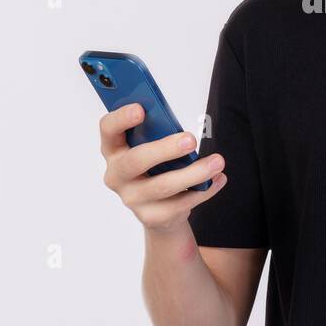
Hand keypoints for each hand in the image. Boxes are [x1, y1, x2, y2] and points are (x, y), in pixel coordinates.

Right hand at [98, 103, 226, 230]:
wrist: (159, 210)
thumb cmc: (156, 167)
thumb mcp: (152, 146)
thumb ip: (158, 134)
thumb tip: (179, 130)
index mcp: (114, 149)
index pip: (108, 129)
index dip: (120, 118)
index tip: (141, 109)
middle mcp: (117, 175)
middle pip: (136, 160)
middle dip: (164, 149)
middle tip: (191, 140)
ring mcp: (132, 199)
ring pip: (163, 185)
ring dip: (194, 173)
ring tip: (217, 162)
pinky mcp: (151, 217)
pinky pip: (180, 204)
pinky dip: (203, 190)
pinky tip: (217, 179)